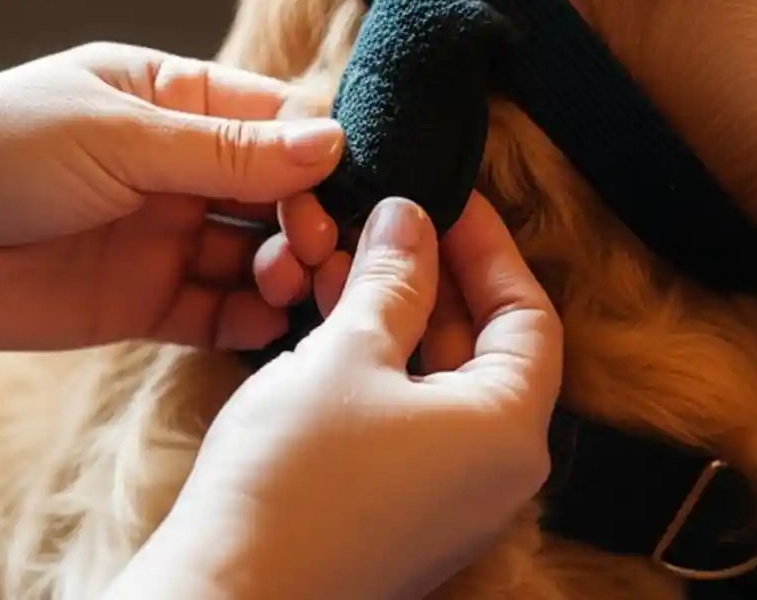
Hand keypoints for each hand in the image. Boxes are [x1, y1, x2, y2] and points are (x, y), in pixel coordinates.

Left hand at [0, 43, 342, 348]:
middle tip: (313, 248)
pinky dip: (246, 320)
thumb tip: (330, 143)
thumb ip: (225, 150)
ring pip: (250, 256)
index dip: (313, 154)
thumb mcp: (119, 134)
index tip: (335, 188)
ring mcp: (158, 238)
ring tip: (289, 283)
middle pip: (273, 194)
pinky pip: (213, 314)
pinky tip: (263, 321)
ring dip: (283, 270)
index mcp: (168, 102)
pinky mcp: (140, 304)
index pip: (271, 121)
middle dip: (304, 220)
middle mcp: (172, 170)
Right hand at [111, 194, 562, 599]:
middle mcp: (495, 469)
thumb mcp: (348, 354)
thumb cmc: (294, 478)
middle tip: (379, 225)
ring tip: (339, 266)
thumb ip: (392, 280)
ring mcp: (448, 497)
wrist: (229, 597)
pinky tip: (328, 327)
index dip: (487, 245)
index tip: (445, 197)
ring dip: (395, 317)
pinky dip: (378, 367)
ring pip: (437, 380)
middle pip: (483, 346)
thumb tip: (411, 219)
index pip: (528, 312)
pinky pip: (408, 418)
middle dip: (430, 277)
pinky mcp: (400, 511)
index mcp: (509, 428)